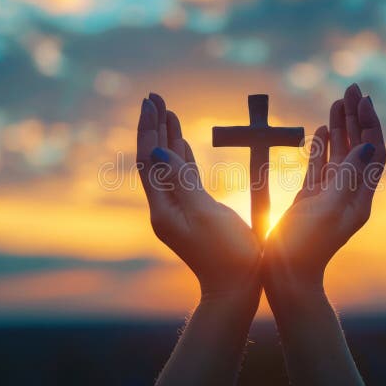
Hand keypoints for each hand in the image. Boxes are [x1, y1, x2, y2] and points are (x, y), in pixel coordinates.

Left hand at [137, 93, 261, 296]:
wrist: (236, 288)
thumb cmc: (227, 254)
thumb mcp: (205, 214)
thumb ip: (182, 180)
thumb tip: (158, 149)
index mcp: (163, 209)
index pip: (148, 160)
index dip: (149, 129)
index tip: (151, 102)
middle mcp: (165, 208)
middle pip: (153, 159)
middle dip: (154, 127)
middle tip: (155, 97)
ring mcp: (179, 210)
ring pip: (167, 166)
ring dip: (166, 137)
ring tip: (166, 111)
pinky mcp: (194, 212)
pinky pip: (183, 177)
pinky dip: (181, 155)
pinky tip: (181, 141)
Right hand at [264, 83, 385, 292]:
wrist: (286, 277)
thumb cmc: (306, 247)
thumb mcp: (327, 211)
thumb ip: (346, 177)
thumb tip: (367, 146)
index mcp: (359, 198)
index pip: (373, 153)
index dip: (370, 125)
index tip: (362, 100)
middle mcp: (349, 194)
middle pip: (358, 148)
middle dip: (356, 118)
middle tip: (351, 88)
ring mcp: (329, 196)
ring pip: (340, 154)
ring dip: (341, 126)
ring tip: (338, 100)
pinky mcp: (311, 198)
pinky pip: (321, 166)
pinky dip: (323, 146)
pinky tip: (322, 128)